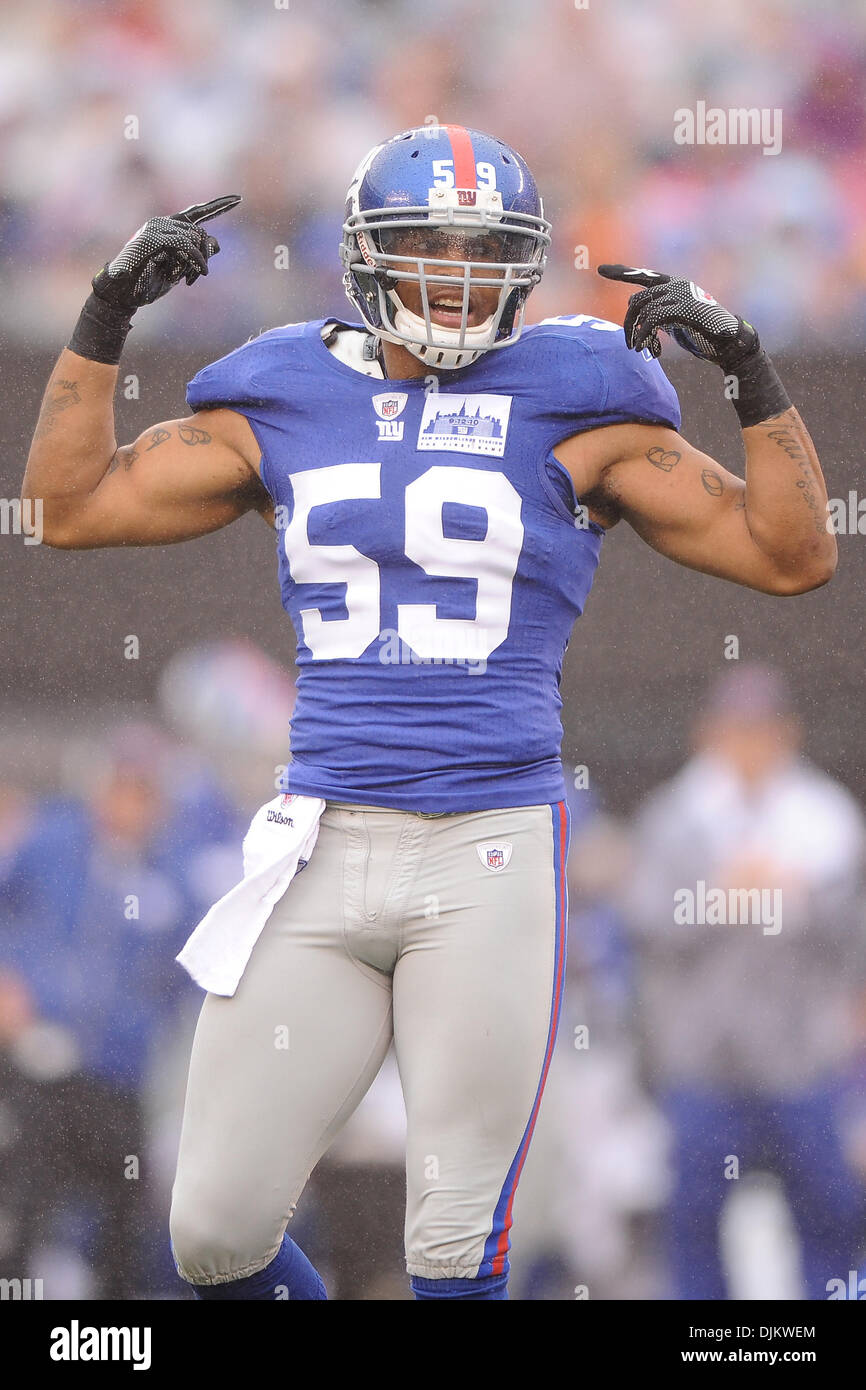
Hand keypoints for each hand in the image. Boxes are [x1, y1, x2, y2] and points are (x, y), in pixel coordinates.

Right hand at [92, 194, 241, 311]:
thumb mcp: (181, 270)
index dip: (218, 206)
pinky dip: (194, 259)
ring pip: (195, 237)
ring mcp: (157, 227)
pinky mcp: (153, 237)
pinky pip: (184, 243)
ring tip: (192, 279)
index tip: (238, 198)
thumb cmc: (150, 281)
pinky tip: (196, 273)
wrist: (124, 292)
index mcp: (169, 228)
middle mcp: (163, 222)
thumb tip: (215, 244)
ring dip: (198, 262)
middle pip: (202, 231)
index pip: (197, 212)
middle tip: (198, 277)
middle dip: (205, 256)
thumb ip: (198, 256)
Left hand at [597, 264, 758, 368]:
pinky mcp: (684, 309)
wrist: (728, 341)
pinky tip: (643, 347)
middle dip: (629, 323)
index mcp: (675, 285)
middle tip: (629, 343)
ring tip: (638, 348)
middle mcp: (676, 285)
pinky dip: (644, 335)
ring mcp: (681, 295)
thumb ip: (659, 313)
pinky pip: (653, 319)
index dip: (622, 273)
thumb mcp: (676, 321)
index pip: (645, 276)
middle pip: (638, 299)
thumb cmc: (702, 333)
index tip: (601, 270)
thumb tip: (637, 317)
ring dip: (636, 333)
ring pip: (643, 310)